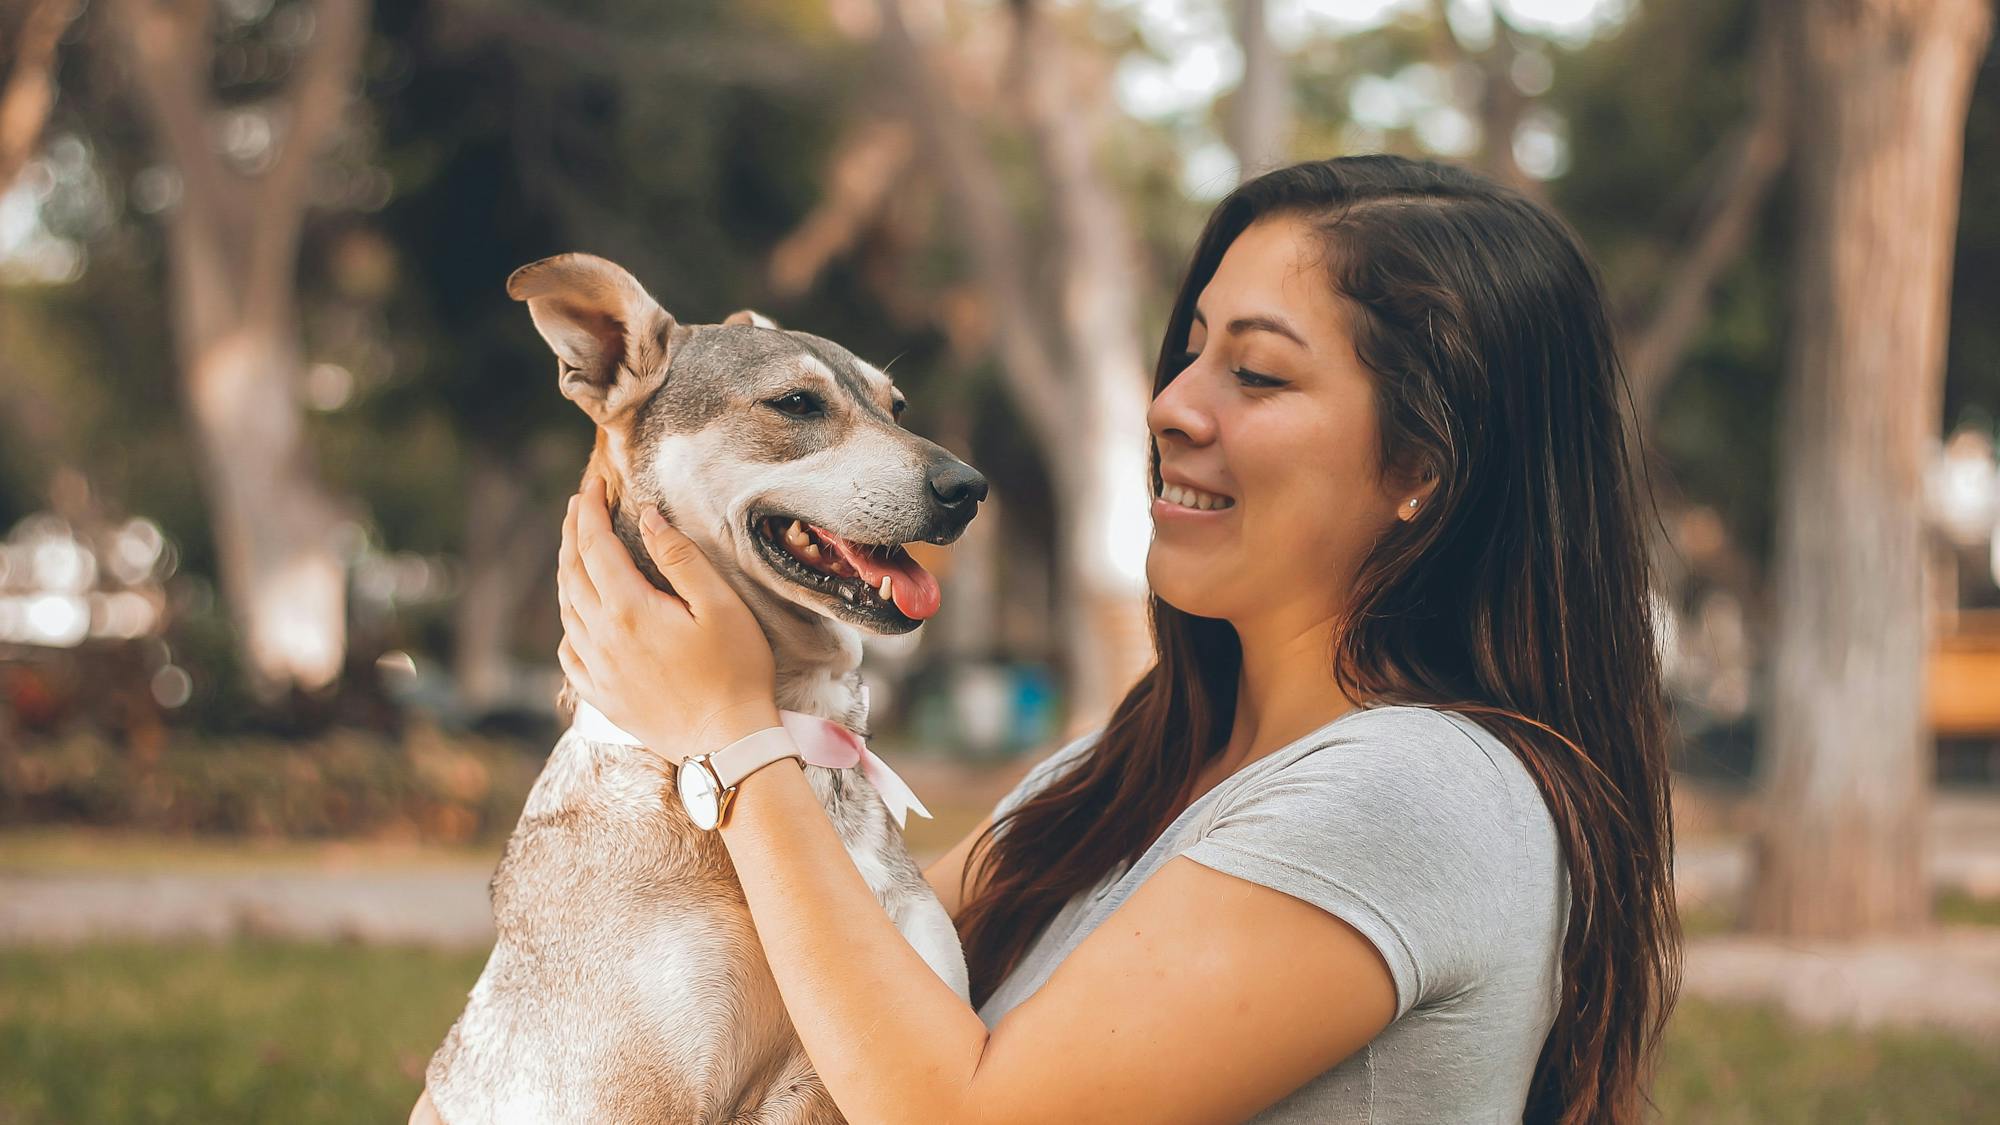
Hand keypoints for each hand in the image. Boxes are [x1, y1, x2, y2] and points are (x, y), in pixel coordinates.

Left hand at [556, 475, 780, 762]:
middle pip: (572, 572)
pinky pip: (570, 653)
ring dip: (568, 572)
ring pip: (567, 610)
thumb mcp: (719, 605)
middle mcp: (601, 638)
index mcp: (628, 609)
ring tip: (576, 549)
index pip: (595, 545)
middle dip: (572, 533)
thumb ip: (679, 557)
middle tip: (578, 504)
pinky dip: (569, 624)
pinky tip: (578, 618)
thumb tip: (646, 517)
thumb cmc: (735, 671)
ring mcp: (597, 670)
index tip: (592, 483)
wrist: (727, 744)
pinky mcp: (602, 697)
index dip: (589, 510)